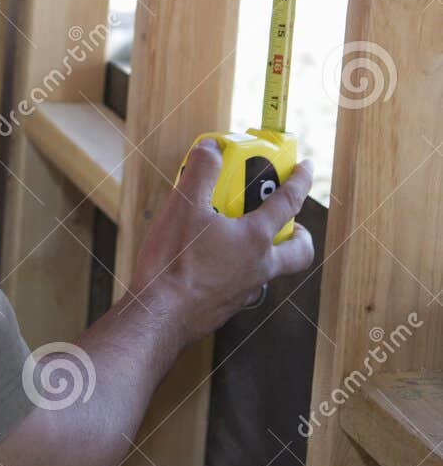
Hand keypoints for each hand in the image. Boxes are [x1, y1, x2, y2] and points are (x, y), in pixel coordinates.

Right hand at [128, 139, 314, 354]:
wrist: (159, 317)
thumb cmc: (174, 265)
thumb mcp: (182, 206)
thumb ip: (200, 172)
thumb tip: (211, 149)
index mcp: (255, 239)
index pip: (288, 203)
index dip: (300, 180)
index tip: (306, 167)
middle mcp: (258, 267)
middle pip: (299, 251)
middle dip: (300, 232)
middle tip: (286, 219)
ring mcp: (244, 290)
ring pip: (269, 268)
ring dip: (264, 250)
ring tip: (234, 234)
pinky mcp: (226, 306)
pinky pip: (242, 283)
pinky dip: (235, 267)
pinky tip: (208, 260)